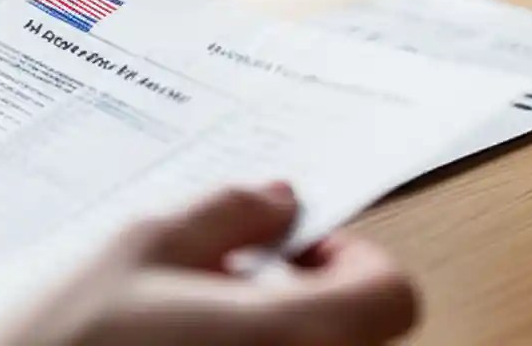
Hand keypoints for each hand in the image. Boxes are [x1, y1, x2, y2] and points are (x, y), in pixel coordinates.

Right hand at [0, 184, 416, 345]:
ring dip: (272, 334)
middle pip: (356, 332)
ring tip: (187, 328)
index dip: (351, 261)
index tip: (295, 254)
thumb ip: (225, 213)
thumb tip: (278, 199)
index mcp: (292, 337)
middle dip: (301, 297)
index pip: (392, 293)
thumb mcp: (139, 249)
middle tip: (222, 285)